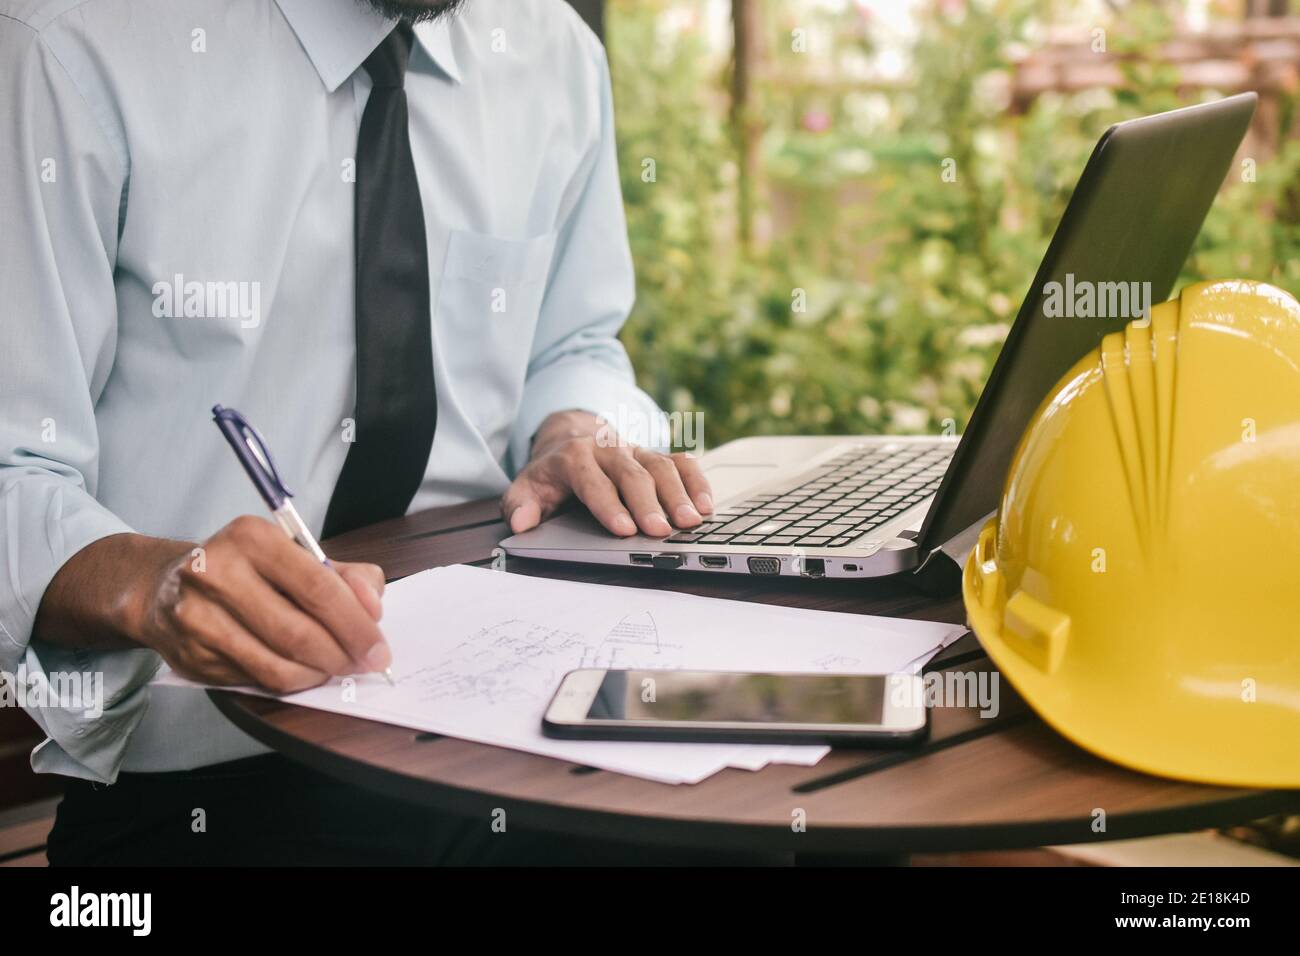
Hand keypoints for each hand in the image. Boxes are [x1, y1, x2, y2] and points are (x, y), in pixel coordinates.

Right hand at [61, 519, 390, 692]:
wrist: (165, 588)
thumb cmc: (247, 569)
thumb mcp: (296, 555)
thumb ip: (346, 576)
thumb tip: (373, 609)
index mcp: (252, 538)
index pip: (318, 587)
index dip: (356, 623)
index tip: (378, 647)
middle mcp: (217, 573)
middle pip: (299, 631)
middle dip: (342, 654)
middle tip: (364, 664)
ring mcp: (198, 618)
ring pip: (278, 664)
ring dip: (318, 673)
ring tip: (335, 667)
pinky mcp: (191, 656)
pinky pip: (257, 680)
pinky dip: (290, 681)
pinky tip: (302, 670)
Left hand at [502, 410, 712, 536]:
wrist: (569, 439)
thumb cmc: (551, 474)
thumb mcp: (526, 487)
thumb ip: (520, 505)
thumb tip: (521, 522)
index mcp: (574, 456)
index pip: (592, 481)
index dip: (608, 505)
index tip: (623, 528)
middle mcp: (608, 449)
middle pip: (632, 473)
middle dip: (648, 503)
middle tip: (661, 531)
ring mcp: (635, 450)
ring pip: (661, 466)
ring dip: (678, 494)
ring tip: (691, 521)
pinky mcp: (655, 455)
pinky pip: (681, 462)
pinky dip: (696, 481)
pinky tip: (707, 505)